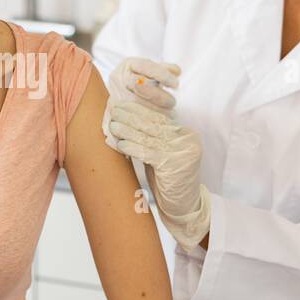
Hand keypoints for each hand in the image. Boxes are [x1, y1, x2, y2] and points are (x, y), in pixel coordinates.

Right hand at [102, 57, 179, 148]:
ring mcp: (114, 95)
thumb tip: (177, 71)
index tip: (176, 84)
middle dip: (159, 95)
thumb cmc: (144, 81)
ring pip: (135, 103)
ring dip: (155, 109)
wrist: (123, 95)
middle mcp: (118, 78)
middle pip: (139, 85)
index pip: (145, 66)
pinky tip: (160, 122)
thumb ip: (165, 70)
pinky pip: (132, 117)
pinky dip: (148, 120)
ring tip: (169, 114)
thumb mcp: (153, 72)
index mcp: (128, 65)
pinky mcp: (114, 111)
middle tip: (172, 102)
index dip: (162, 74)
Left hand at [105, 99, 211, 249]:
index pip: (161, 114)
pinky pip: (148, 152)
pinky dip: (132, 147)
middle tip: (113, 109)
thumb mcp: (161, 153)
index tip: (129, 93)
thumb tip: (124, 118)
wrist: (183, 206)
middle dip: (131, 115)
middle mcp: (187, 139)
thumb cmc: (167, 179)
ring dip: (127, 129)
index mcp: (184, 133)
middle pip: (154, 123)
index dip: (145, 103)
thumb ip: (150, 137)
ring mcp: (183, 151)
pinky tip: (120, 143)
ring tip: (112, 124)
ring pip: (149, 136)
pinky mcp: (175, 165)